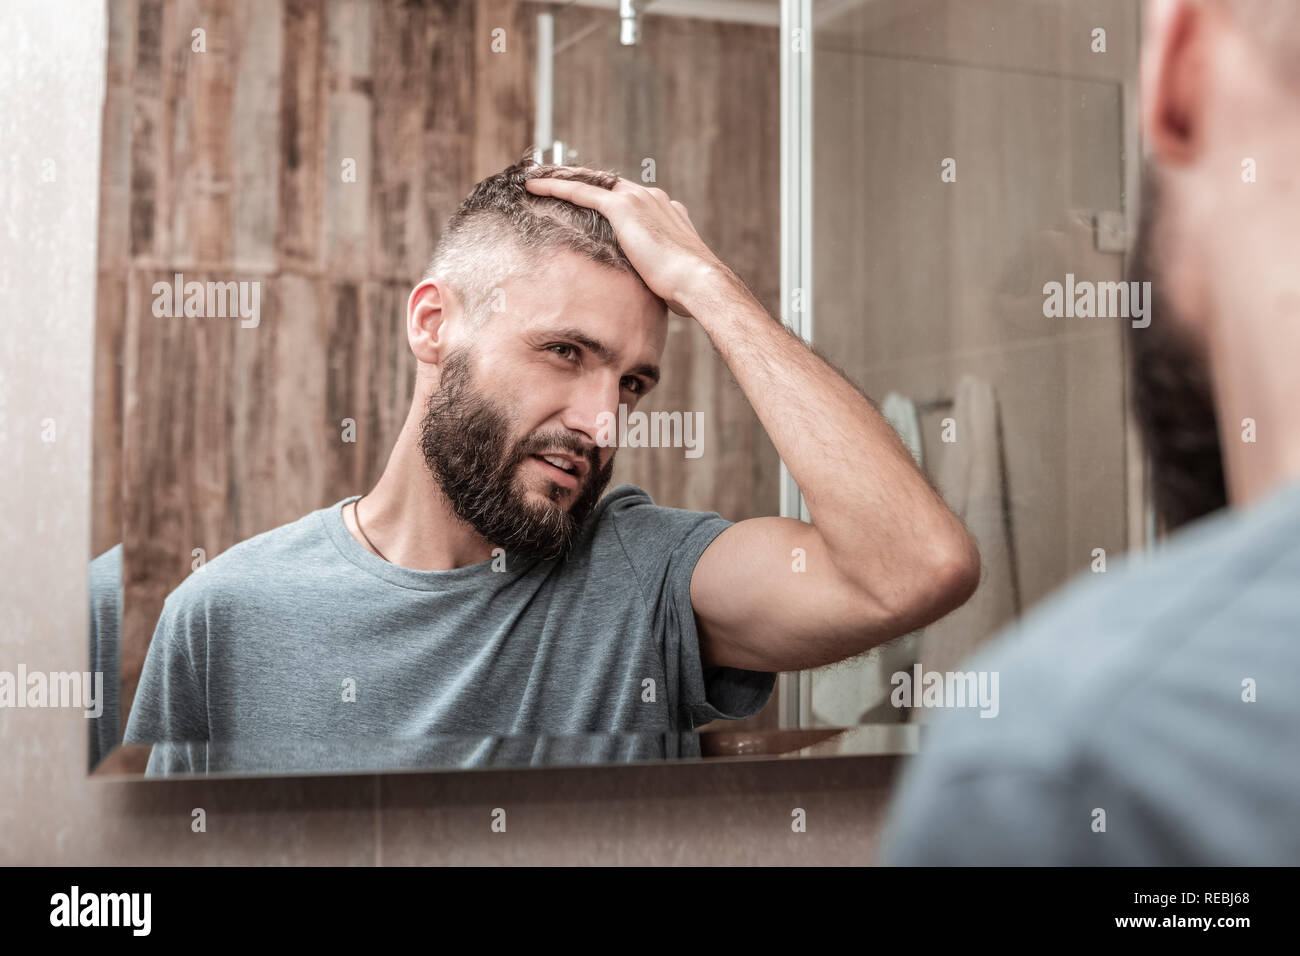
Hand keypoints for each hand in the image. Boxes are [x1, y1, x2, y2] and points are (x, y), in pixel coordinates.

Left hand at [523, 169, 727, 315]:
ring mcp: (638, 199)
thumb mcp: (672, 274)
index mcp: (665, 210)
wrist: (698, 281)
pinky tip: (533, 185)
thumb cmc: (689, 288)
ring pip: (590, 181)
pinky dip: (555, 186)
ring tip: (536, 178)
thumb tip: (657, 287)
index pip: (628, 197)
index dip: (606, 196)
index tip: (590, 199)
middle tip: (553, 179)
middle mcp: (651, 197)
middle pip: (607, 182)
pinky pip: (580, 190)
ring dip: (561, 177)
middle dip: (580, 179)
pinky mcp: (623, 207)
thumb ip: (659, 270)